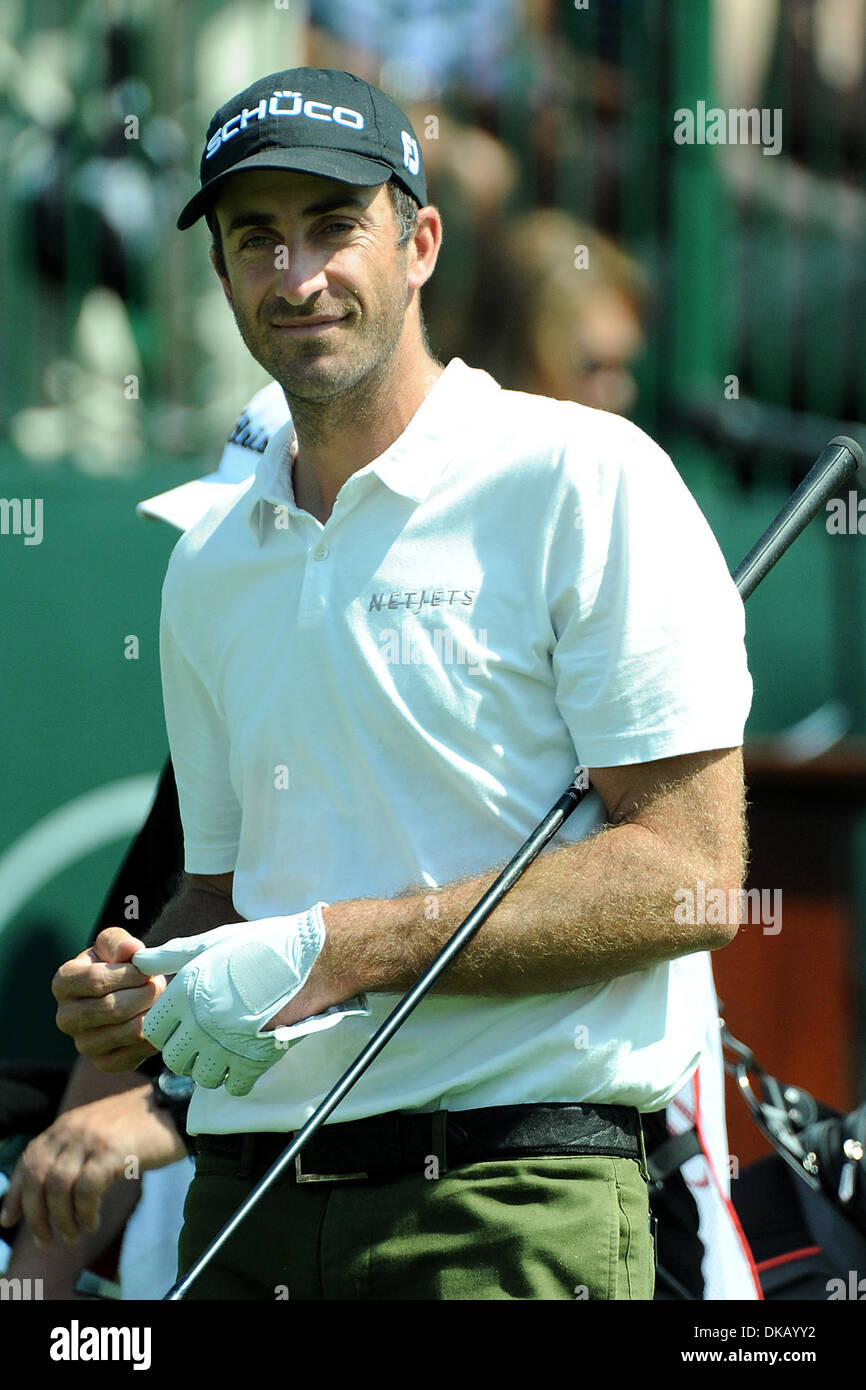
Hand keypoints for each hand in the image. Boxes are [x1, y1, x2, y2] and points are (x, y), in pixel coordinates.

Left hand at [0, 1085, 187, 1248]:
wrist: (175, 1108)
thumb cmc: (139, 1127)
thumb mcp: (98, 1133)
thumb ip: (73, 1152)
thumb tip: (49, 1190)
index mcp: (66, 1124)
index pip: (29, 1159)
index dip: (16, 1193)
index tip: (9, 1220)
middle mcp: (73, 1128)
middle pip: (38, 1177)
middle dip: (36, 1216)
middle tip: (46, 1240)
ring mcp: (91, 1138)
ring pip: (58, 1187)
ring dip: (62, 1220)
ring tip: (72, 1236)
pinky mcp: (112, 1151)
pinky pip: (86, 1190)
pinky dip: (85, 1213)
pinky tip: (91, 1223)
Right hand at [52, 928, 166, 1070]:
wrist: (124, 994)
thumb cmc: (115, 964)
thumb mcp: (113, 944)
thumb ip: (118, 942)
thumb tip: (129, 949)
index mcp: (63, 983)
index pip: (96, 980)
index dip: (129, 974)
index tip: (146, 970)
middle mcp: (66, 1018)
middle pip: (114, 1008)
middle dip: (145, 994)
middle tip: (159, 985)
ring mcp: (83, 1044)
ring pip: (129, 1031)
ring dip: (153, 1013)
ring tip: (159, 1000)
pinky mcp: (104, 1063)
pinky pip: (136, 1052)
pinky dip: (154, 1035)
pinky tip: (155, 1020)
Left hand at [132, 905, 327, 1096]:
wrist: (313, 957)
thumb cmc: (263, 944)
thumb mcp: (213, 942)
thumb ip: (173, 955)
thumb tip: (140, 962)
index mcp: (186, 992)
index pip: (153, 1030)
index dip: (167, 1028)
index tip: (183, 1022)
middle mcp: (200, 1022)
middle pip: (174, 1059)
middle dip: (187, 1051)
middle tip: (206, 1036)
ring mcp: (227, 1045)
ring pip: (202, 1077)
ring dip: (212, 1066)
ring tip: (227, 1047)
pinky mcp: (255, 1060)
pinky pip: (234, 1087)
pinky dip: (239, 1077)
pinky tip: (247, 1056)